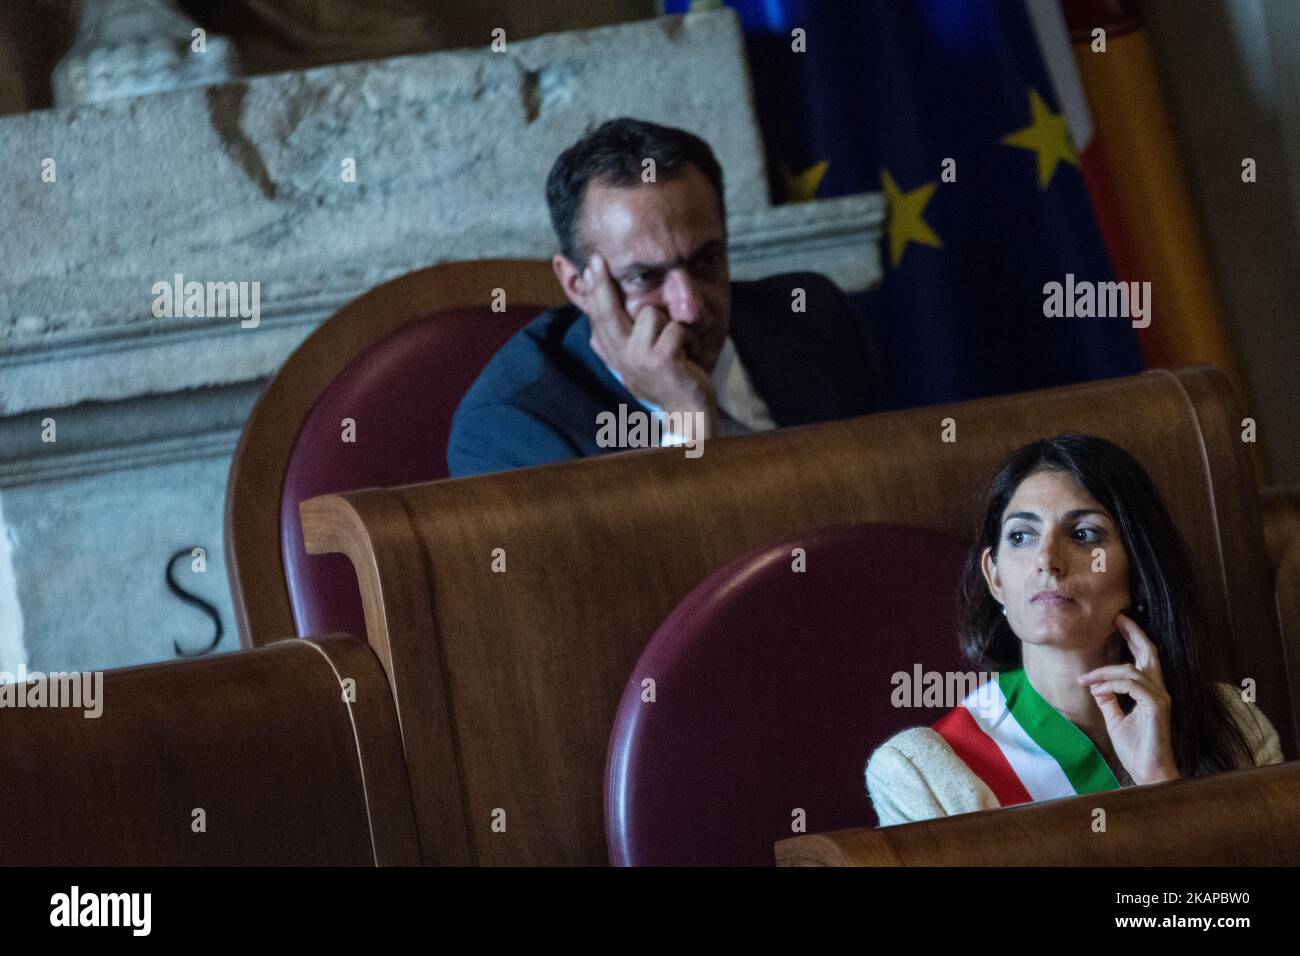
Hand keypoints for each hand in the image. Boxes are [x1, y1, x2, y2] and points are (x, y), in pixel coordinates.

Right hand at [582, 254, 716, 434]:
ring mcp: (640, 358)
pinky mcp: (662, 360)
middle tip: (596, 259)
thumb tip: (591, 337)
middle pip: (607, 312)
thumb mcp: (633, 368)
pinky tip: (687, 356)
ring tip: (676, 345)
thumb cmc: (663, 384)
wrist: (686, 413)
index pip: (598, 317)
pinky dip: (687, 338)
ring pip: (651, 313)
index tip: (590, 267)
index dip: (593, 291)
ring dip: (669, 323)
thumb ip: (614, 350)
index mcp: (615, 354)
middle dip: (601, 283)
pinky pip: (675, 328)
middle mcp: (622, 356)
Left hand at [1077, 612, 1180, 784]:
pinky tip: (1097, 690)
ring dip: (1104, 672)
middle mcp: (1159, 691)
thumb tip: (1097, 686)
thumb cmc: (1135, 749)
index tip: (1118, 623)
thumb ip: (1109, 701)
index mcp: (1151, 692)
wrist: (1148, 772)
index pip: (1144, 659)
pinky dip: (1111, 685)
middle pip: (1149, 654)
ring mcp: (1160, 698)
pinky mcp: (1156, 707)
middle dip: (1133, 633)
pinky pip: (1131, 686)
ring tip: (1086, 680)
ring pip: (1131, 671)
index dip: (1133, 639)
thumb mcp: (1115, 720)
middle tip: (1117, 618)